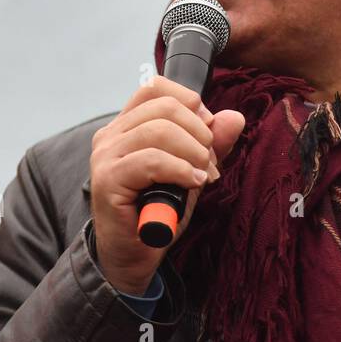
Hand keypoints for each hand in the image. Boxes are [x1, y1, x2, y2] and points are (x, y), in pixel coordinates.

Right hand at [89, 75, 245, 295]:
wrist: (134, 255)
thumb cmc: (159, 210)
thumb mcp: (192, 170)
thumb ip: (211, 143)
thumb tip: (234, 117)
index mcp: (127, 125)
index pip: (155, 86)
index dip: (190, 102)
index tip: (206, 131)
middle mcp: (111, 134)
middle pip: (165, 107)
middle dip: (199, 133)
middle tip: (209, 164)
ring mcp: (106, 156)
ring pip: (160, 130)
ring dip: (193, 153)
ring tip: (202, 176)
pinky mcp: (107, 180)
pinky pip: (152, 160)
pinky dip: (180, 170)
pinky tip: (192, 184)